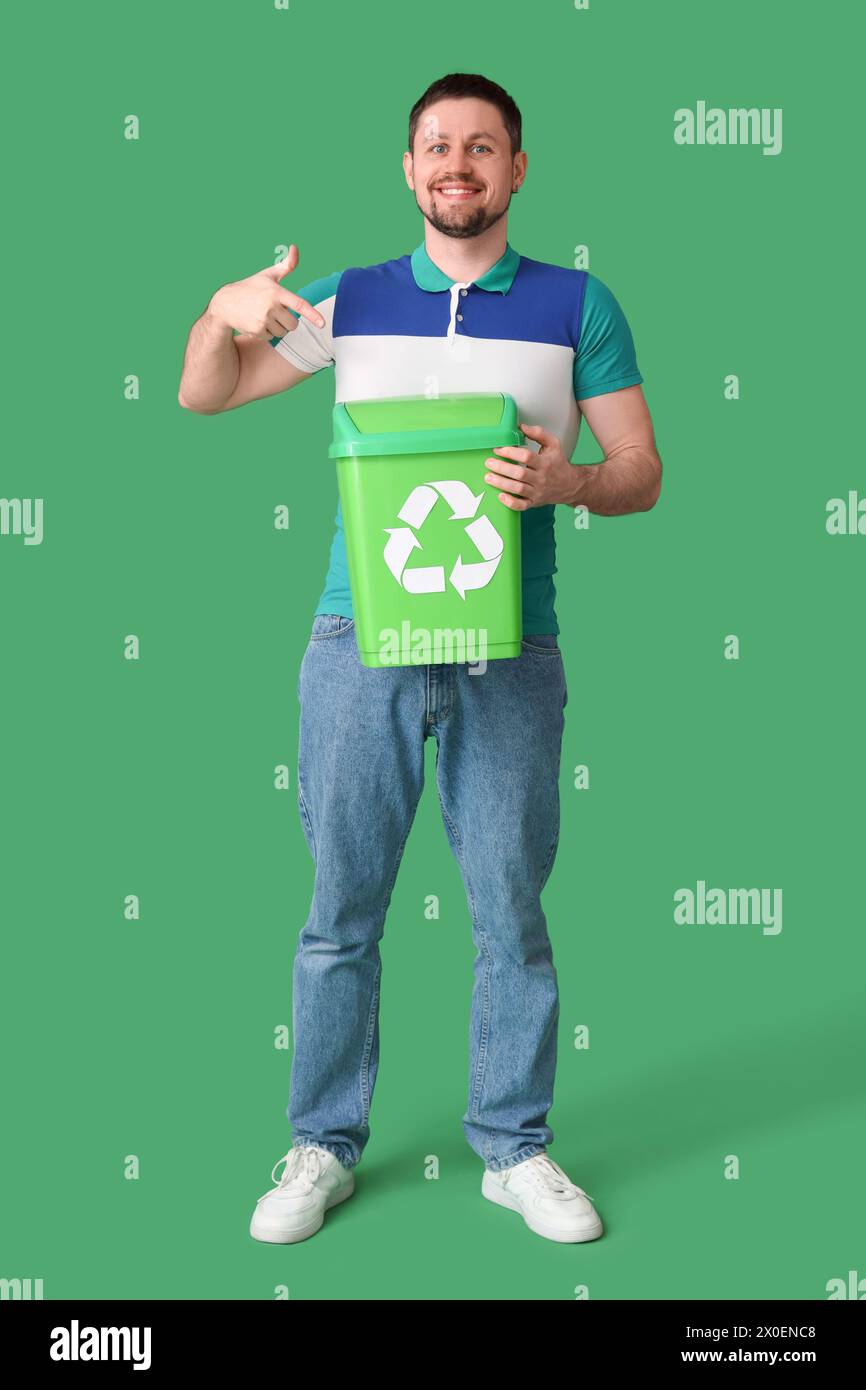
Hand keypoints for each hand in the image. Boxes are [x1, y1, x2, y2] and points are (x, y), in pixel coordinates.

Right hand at [207, 244, 325, 339]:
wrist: (225, 303)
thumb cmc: (251, 287)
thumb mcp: (268, 275)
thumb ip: (286, 265)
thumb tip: (295, 248)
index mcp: (276, 292)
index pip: (299, 304)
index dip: (312, 315)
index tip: (322, 323)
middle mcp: (271, 306)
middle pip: (294, 324)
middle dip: (288, 321)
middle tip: (275, 312)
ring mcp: (263, 319)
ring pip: (283, 332)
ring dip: (277, 327)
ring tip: (264, 315)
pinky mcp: (257, 330)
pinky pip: (272, 338)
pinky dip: (267, 332)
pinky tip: (256, 321)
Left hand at [482, 422, 574, 508]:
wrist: (569, 485)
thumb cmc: (558, 463)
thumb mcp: (553, 444)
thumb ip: (538, 433)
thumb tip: (521, 426)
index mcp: (545, 463)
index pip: (526, 457)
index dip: (511, 452)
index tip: (498, 449)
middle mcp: (541, 478)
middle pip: (520, 474)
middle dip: (502, 468)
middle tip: (489, 462)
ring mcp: (537, 492)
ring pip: (518, 489)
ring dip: (501, 483)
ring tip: (488, 477)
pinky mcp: (533, 502)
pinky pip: (521, 506)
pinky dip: (511, 503)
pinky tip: (500, 496)